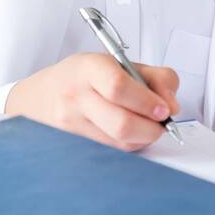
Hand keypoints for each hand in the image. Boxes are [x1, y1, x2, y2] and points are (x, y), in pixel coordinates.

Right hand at [4, 52, 180, 150]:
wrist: (42, 96)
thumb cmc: (86, 76)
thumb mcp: (121, 63)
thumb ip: (156, 77)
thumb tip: (172, 105)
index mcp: (88, 68)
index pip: (118, 87)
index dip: (147, 101)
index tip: (164, 109)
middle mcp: (75, 96)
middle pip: (121, 123)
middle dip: (152, 128)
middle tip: (162, 122)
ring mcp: (70, 124)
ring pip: (119, 143)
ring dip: (143, 138)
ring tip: (147, 126)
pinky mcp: (72, 144)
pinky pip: (111, 151)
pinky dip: (129, 145)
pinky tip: (131, 134)